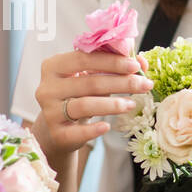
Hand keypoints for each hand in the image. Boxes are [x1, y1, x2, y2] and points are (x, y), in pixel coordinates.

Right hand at [31, 49, 154, 158]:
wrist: (59, 126)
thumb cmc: (78, 95)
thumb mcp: (91, 77)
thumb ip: (113, 66)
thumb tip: (142, 62)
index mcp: (54, 66)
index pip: (84, 59)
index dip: (111, 61)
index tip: (135, 65)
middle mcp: (47, 87)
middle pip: (89, 82)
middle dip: (121, 82)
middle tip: (144, 85)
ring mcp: (50, 111)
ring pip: (85, 105)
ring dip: (112, 104)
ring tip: (132, 104)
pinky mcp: (56, 133)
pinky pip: (78, 132)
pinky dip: (94, 129)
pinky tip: (108, 126)